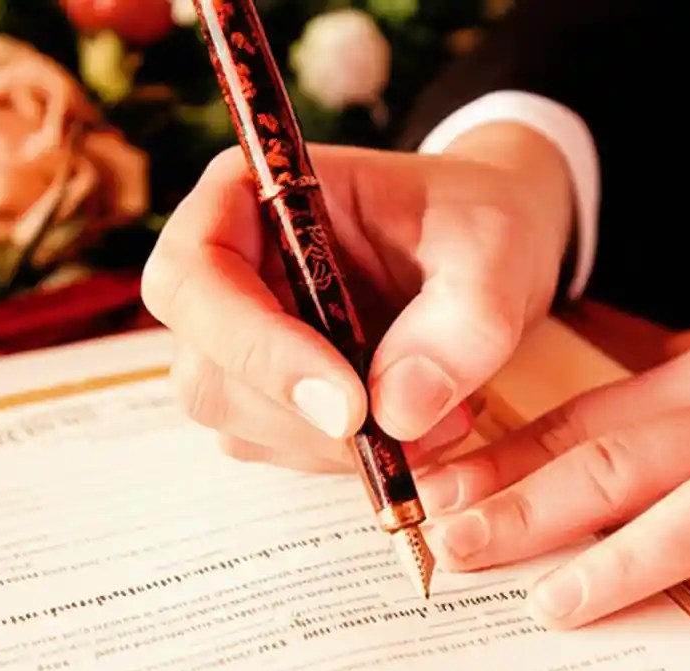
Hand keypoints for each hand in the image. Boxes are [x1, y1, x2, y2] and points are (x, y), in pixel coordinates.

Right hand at [141, 123, 574, 470]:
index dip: (255, 347)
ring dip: (336, 445)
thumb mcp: (496, 254)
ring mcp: (238, 337)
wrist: (489, 252)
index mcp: (249, 194)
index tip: (348, 402)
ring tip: (441, 419)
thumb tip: (396, 411)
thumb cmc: (477, 225)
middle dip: (305, 415)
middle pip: (206, 368)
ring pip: (240, 423)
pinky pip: (280, 448)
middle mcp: (225, 267)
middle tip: (414, 425)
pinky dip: (348, 457)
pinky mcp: (267, 393)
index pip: (193, 276)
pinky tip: (415, 430)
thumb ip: (462, 323)